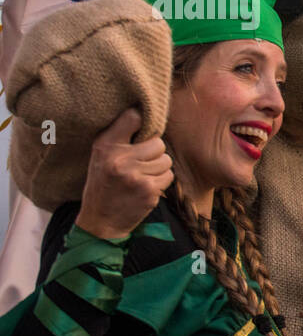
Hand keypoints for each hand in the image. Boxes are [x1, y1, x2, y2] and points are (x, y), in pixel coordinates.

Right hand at [75, 108, 172, 239]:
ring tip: (142, 177)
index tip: (142, 130)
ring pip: (166, 160)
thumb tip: (146, 114)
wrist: (100, 220)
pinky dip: (161, 182)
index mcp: (105, 145)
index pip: (133, 117)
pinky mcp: (149, 189)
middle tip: (140, 164)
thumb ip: (120, 137)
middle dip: (155, 154)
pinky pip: (168, 176)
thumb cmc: (104, 184)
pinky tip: (146, 187)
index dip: (143, 121)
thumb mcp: (101, 156)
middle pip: (159, 143)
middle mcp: (119, 158)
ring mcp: (135, 175)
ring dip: (159, 169)